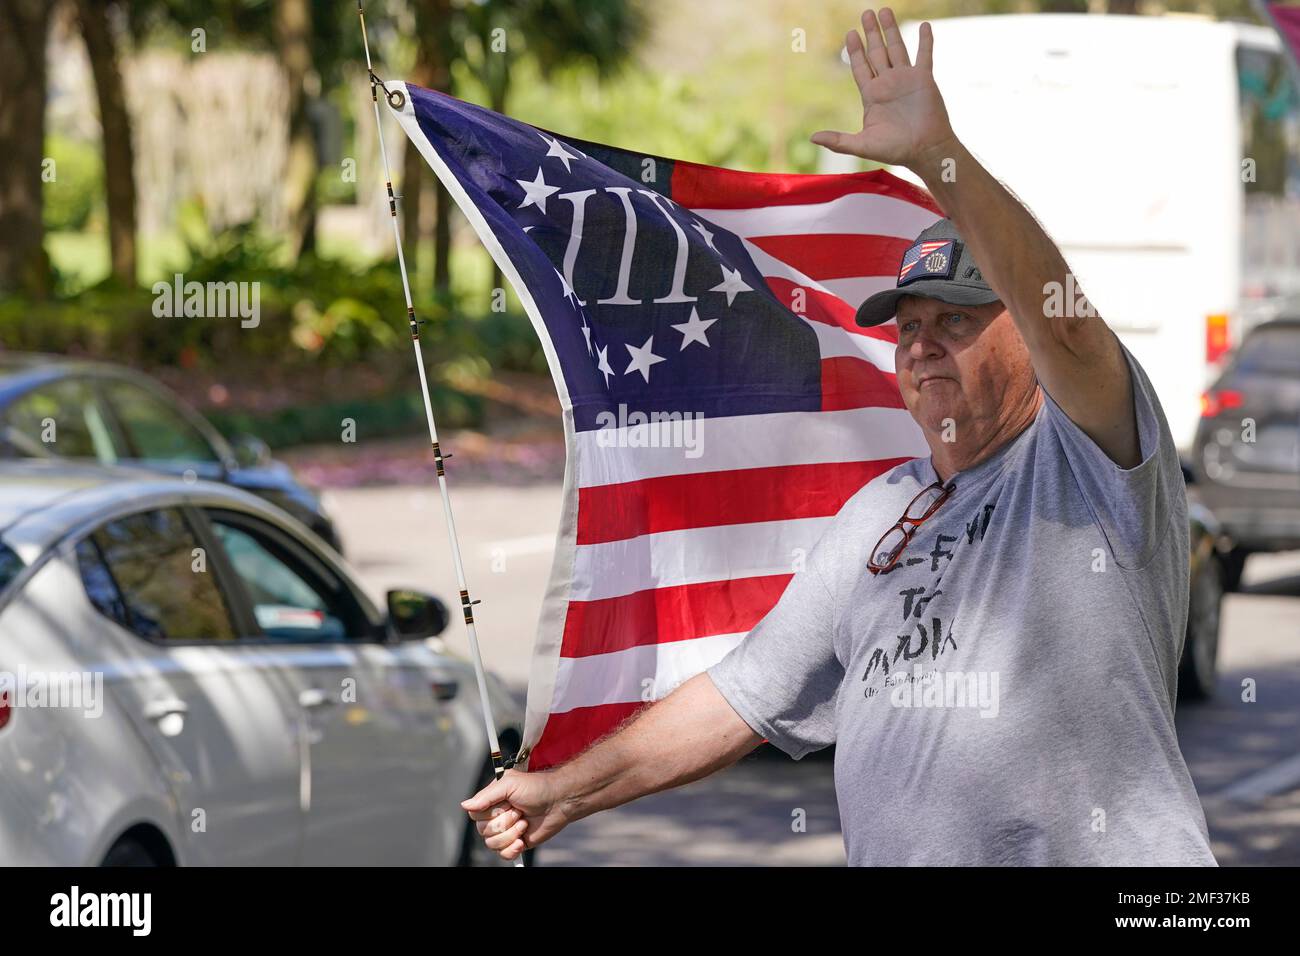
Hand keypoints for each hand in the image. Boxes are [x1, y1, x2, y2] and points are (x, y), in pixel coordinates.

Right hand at [461, 768, 570, 861]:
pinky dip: (513, 849)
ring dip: (511, 834)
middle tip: (519, 812)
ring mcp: (506, 831)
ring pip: (492, 844)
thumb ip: (486, 796)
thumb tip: (464, 805)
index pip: (475, 814)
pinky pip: (503, 855)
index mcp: (492, 801)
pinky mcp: (515, 843)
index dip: (489, 813)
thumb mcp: (510, 784)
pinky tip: (523, 840)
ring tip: (524, 823)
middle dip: (504, 822)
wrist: (559, 801)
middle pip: (483, 831)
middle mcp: (496, 816)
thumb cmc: (537, 787)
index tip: (506, 804)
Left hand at [811, 8, 957, 171]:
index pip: (861, 67)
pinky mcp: (924, 79)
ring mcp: (906, 79)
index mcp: (873, 95)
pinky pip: (925, 55)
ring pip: (897, 48)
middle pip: (877, 52)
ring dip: (891, 30)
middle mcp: (888, 84)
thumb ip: (838, 140)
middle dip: (871, 33)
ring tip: (884, 11)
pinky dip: (925, 41)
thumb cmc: (896, 150)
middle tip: (866, 13)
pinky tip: (924, 26)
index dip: (855, 51)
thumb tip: (813, 138)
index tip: (850, 34)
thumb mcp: (863, 145)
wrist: (926, 150)